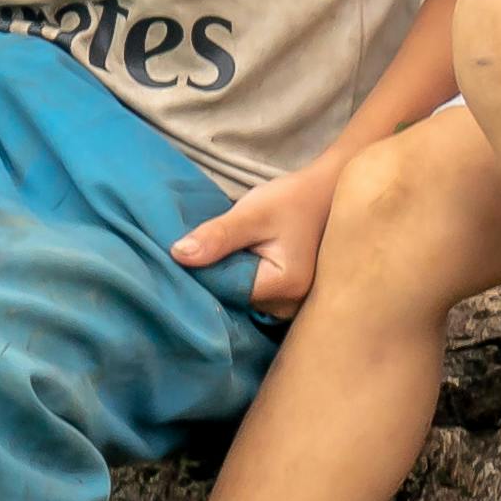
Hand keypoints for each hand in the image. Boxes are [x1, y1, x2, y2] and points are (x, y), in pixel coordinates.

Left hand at [172, 151, 349, 316]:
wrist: (323, 195)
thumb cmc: (292, 200)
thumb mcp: (253, 213)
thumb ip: (218, 235)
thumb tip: (177, 255)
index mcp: (286, 287)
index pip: (228, 291)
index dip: (204, 272)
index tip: (187, 252)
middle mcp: (291, 305)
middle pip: (235, 299)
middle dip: (216, 275)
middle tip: (206, 247)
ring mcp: (290, 305)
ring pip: (241, 297)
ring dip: (227, 275)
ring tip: (227, 249)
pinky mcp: (286, 298)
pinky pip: (251, 293)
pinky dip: (239, 276)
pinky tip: (239, 256)